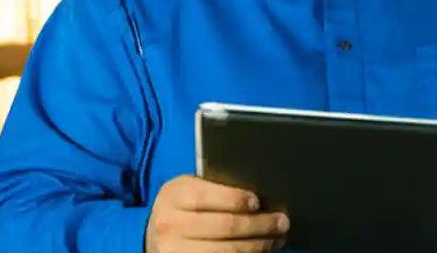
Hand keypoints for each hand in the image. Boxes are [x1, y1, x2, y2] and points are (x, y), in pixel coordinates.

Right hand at [145, 174, 289, 252]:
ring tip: (277, 239)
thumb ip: (214, 189)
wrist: (154, 238)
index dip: (236, 200)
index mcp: (174, 195)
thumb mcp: (188, 190)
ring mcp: (175, 251)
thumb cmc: (182, 209)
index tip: (258, 202)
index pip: (208, 197)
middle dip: (260, 225)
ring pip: (228, 252)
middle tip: (282, 222)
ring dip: (259, 247)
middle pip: (225, 227)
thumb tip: (259, 197)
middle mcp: (170, 225)